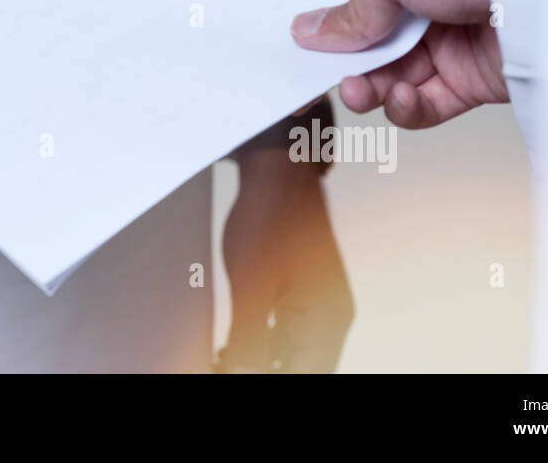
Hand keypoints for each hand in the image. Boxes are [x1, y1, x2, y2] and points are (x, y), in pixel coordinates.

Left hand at [219, 144, 352, 372]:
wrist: (277, 168)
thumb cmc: (268, 218)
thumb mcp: (249, 288)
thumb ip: (247, 342)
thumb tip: (238, 372)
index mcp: (326, 320)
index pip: (305, 376)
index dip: (263, 379)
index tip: (224, 372)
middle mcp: (330, 317)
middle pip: (301, 368)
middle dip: (260, 372)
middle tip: (217, 367)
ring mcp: (318, 304)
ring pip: (292, 355)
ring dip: (259, 363)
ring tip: (218, 360)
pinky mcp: (302, 291)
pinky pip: (285, 333)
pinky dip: (259, 344)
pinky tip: (228, 346)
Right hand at [290, 0, 508, 127]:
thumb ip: (349, 5)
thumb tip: (309, 32)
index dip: (333, 23)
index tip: (305, 49)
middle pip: (373, 42)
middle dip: (348, 63)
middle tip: (332, 77)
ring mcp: (453, 39)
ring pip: (393, 76)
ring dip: (372, 89)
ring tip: (363, 92)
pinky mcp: (474, 80)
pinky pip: (426, 104)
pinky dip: (407, 108)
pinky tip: (401, 99)